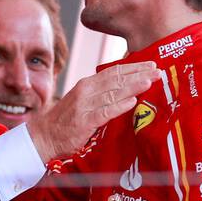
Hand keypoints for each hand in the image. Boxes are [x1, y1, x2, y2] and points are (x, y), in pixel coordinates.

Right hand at [26, 62, 156, 164]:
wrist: (43, 136)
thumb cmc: (65, 121)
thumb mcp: (82, 102)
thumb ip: (100, 95)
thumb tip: (124, 90)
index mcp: (87, 84)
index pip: (114, 72)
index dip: (133, 67)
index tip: (151, 64)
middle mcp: (86, 91)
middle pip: (116, 79)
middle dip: (139, 73)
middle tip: (158, 70)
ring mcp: (85, 106)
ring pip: (113, 93)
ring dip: (133, 87)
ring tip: (150, 81)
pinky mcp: (84, 122)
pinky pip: (104, 112)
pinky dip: (119, 107)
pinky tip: (132, 102)